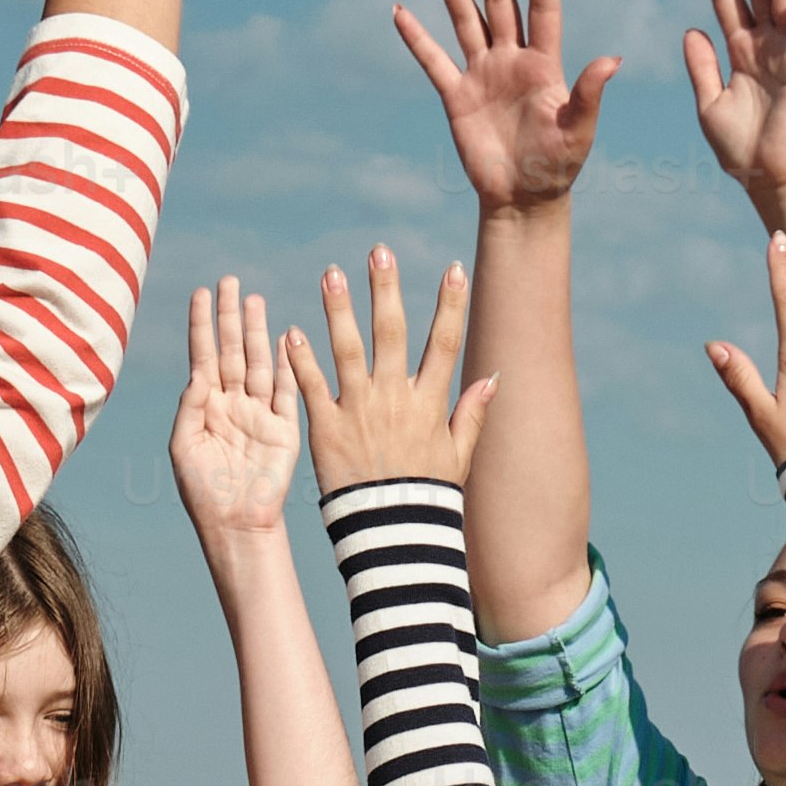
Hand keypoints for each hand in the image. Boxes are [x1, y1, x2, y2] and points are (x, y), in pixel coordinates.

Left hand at [171, 276, 299, 545]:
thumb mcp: (184, 447)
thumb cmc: (203, 492)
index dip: (201, 324)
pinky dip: (285, 364)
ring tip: (254, 299)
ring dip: (256, 331)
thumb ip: (190, 406)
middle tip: (230, 281)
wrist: (237, 525)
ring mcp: (260, 414)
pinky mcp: (284, 428)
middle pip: (231, 350)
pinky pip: (286, 389)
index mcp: (205, 407)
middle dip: (230, 316)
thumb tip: (198, 371)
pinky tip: (282, 338)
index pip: (202, 356)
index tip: (201, 293)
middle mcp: (232, 404)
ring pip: (257, 362)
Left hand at [287, 244, 489, 492]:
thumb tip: (495, 376)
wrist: (391, 535)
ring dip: (339, 309)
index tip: (454, 268)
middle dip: (386, 289)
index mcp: (430, 403)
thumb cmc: (426, 498)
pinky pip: (311, 387)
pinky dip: (300, 360)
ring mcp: (359, 411)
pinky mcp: (326, 429)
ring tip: (330, 273)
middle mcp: (395, 399)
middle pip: (393, 333)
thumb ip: (473, 413)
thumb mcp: (459, 456)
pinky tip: (290, 331)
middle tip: (379, 250)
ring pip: (349, 350)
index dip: (451, 304)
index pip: (445, 343)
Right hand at [391, 0, 615, 213]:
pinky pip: (434, 61)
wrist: (524, 199)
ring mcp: (483, 74)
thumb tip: (613, 60)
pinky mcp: (457, 96)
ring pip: (467, 20)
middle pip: (500, 1)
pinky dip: (417, 38)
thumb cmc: (558, 167)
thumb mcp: (579, 131)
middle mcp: (512, 59)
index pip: (543, 7)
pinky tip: (401, 12)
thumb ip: (590, 94)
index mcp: (545, 63)